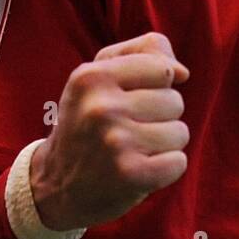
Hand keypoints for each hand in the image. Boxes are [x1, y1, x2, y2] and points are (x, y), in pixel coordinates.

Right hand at [30, 32, 189, 229]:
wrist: (55, 185)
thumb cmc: (89, 121)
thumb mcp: (102, 74)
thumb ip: (145, 52)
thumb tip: (183, 72)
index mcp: (92, 77)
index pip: (163, 69)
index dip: (157, 87)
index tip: (132, 101)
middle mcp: (100, 107)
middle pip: (174, 102)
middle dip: (160, 118)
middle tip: (128, 131)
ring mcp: (115, 142)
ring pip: (180, 132)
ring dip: (164, 145)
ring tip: (133, 150)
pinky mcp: (129, 175)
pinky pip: (178, 162)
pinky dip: (167, 169)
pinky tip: (140, 170)